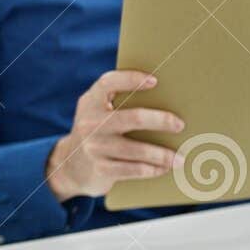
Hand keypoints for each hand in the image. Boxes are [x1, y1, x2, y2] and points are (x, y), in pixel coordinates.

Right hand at [45, 70, 185, 200]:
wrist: (69, 166)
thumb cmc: (96, 133)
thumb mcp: (96, 113)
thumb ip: (117, 103)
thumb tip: (165, 99)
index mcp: (90, 102)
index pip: (108, 83)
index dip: (130, 79)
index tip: (154, 81)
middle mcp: (90, 123)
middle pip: (134, 118)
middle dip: (161, 121)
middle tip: (180, 125)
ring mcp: (95, 147)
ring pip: (138, 150)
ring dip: (163, 154)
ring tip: (180, 158)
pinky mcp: (101, 169)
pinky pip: (135, 169)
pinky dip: (153, 169)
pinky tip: (165, 168)